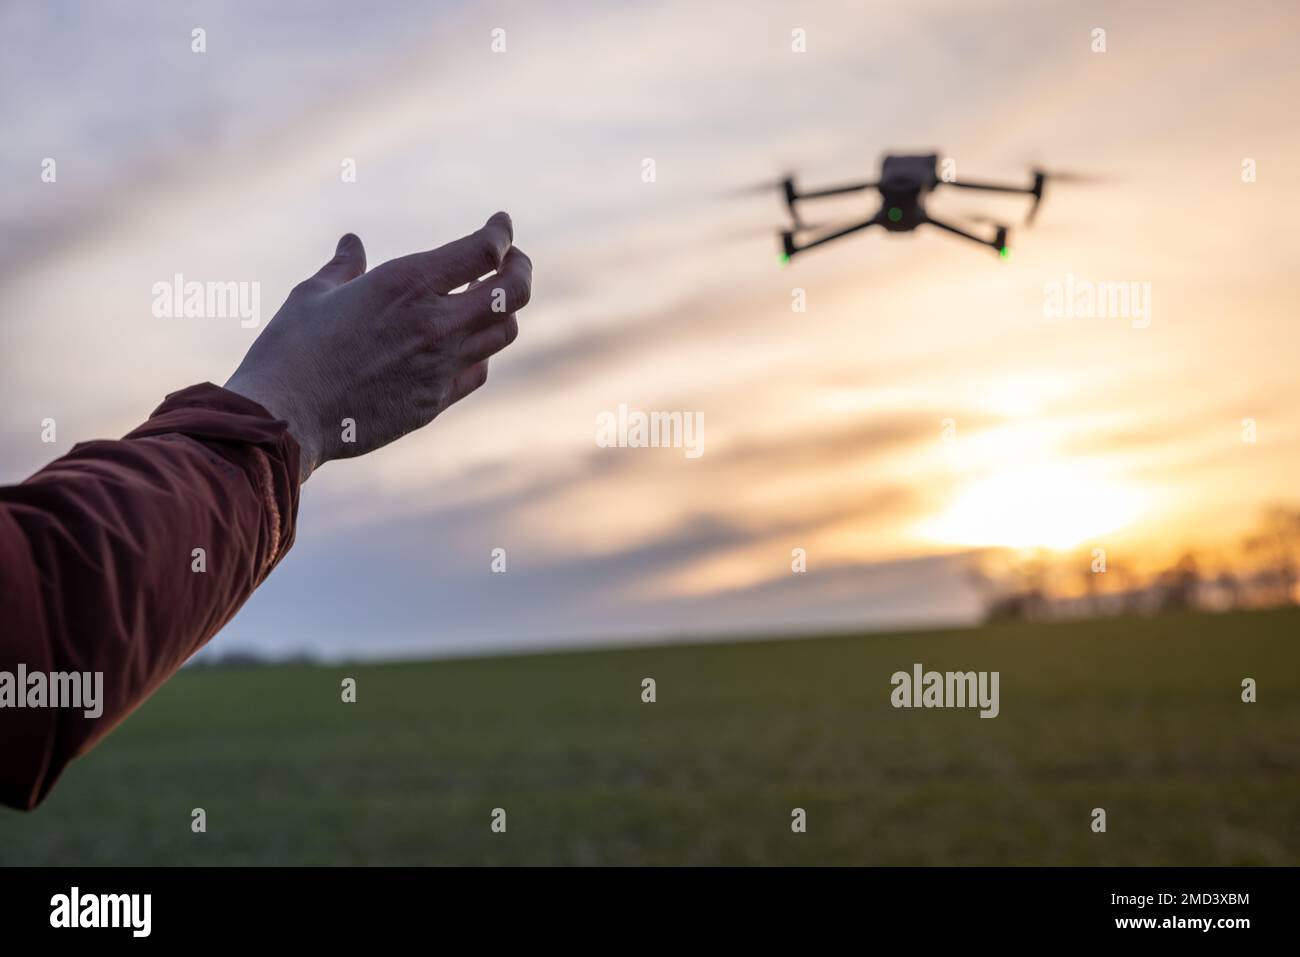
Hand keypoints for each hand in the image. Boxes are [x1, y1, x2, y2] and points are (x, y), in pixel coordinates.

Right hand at [225, 212, 530, 482]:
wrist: (286, 417)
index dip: (500, 233)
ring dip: (503, 311)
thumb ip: (344, 267)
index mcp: (408, 284)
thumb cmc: (291, 348)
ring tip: (489, 302)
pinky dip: (479, 352)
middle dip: (520, 268)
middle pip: (512, 292)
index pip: (483, 250)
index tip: (500, 225)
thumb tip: (352, 243)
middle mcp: (436, 323)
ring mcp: (440, 366)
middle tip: (512, 260)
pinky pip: (478, 371)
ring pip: (503, 332)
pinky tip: (464, 344)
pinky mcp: (435, 402)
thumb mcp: (314, 294)